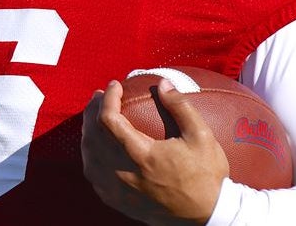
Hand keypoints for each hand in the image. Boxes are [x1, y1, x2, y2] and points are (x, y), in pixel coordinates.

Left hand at [81, 79, 230, 224]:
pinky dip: (90, 157)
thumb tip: (162, 83)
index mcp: (142, 155)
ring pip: (89, 158)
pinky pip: (94, 177)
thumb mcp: (201, 135)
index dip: (108, 98)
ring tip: (94, 118)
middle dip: (92, 111)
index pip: (110, 120)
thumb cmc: (206, 175)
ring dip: (87, 134)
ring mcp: (120, 191)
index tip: (116, 85)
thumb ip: (180, 106)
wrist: (208, 215)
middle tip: (99, 96)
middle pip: (93, 137)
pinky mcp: (120, 203)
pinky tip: (96, 149)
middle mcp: (124, 174)